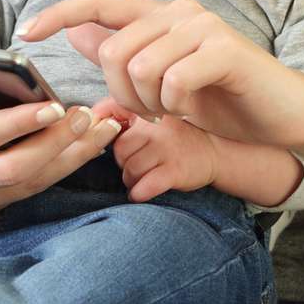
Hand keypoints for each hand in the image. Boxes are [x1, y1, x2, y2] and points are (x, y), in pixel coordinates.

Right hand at [0, 59, 124, 225]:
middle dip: (57, 144)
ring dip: (68, 160)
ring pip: (27, 186)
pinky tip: (83, 150)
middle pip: (13, 168)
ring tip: (101, 131)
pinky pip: (25, 194)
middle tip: (88, 116)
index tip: (53, 105)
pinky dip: (58, 172)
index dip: (19, 124)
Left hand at [18, 0, 303, 149]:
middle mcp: (178, 12)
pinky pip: (172, 80)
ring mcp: (202, 26)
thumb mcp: (164, 82)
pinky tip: (193, 109)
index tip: (26, 31)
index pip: (98, 3)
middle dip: (119, 93)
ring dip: (147, 102)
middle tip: (146, 112)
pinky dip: (174, 105)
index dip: (58, 14)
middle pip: (112, 50)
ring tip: (170, 111)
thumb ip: (125, 56)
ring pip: (138, 65)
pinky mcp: (224, 49)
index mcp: (160, 16)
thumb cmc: (224, 100)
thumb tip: (76, 32)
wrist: (287, 115)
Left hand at [91, 97, 217, 201]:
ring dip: (130, 180)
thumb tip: (89, 115)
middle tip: (134, 166)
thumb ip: (121, 110)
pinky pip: (145, 186)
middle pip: (119, 150)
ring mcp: (166, 149)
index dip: (107, 138)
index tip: (116, 147)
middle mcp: (156, 128)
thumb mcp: (151, 117)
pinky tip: (141, 192)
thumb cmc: (174, 137)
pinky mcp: (175, 171)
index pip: (112, 122)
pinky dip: (139, 193)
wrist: (214, 153)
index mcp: (147, 112)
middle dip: (122, 163)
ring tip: (141, 178)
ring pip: (130, 169)